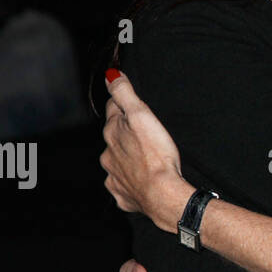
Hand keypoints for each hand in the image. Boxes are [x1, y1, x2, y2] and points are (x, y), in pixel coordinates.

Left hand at [101, 71, 191, 230]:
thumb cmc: (156, 155)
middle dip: (124, 136)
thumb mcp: (142, 115)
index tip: (133, 106)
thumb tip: (111, 75)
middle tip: (143, 136)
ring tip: (144, 161)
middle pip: (114, 139)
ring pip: (117, 164)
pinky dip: (131, 184)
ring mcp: (114, 177)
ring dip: (126, 161)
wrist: (163, 195)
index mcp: (112, 133)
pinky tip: (143, 183)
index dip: (124, 106)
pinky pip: (124, 188)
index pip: (113, 110)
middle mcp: (108, 155)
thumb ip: (124, 93)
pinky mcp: (123, 197)